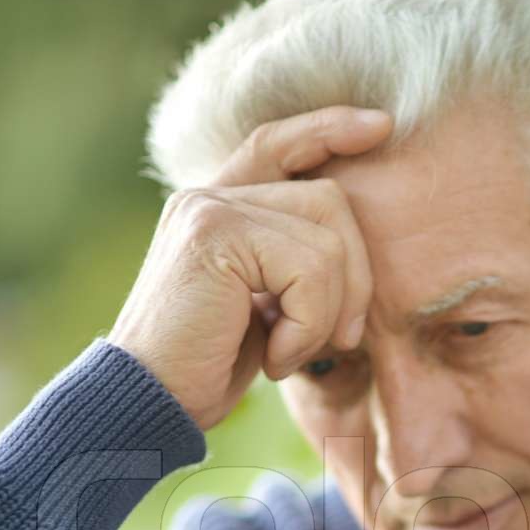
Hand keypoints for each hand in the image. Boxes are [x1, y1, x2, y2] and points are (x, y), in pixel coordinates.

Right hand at [107, 105, 392, 429]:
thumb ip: (293, 265)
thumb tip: (356, 250)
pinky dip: (308, 327)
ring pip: (327, 241)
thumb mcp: (263, 307)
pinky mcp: (215, 235)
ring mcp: (209, 209)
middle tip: (339, 338)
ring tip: (289, 352)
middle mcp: (209, 196)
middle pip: (330, 200)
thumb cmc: (208, 366)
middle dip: (356, 277)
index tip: (379, 126)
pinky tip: (273, 358)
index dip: (328, 129)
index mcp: (219, 206)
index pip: (277, 144)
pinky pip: (310, 271)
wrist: (149, 403)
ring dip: (329, 312)